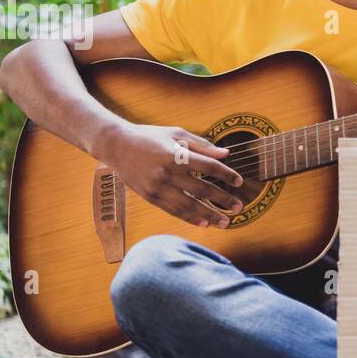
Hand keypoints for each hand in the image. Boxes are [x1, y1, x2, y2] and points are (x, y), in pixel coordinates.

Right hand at [97, 122, 244, 227]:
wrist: (117, 145)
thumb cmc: (149, 136)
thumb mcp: (176, 134)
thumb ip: (202, 145)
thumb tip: (226, 154)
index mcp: (177, 154)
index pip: (209, 166)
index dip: (226, 175)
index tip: (239, 182)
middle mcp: (168, 172)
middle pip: (202, 189)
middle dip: (223, 200)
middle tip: (239, 208)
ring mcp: (158, 187)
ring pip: (189, 205)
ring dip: (209, 215)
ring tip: (225, 222)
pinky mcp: (150, 197)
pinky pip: (173, 211)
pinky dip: (190, 218)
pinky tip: (203, 223)